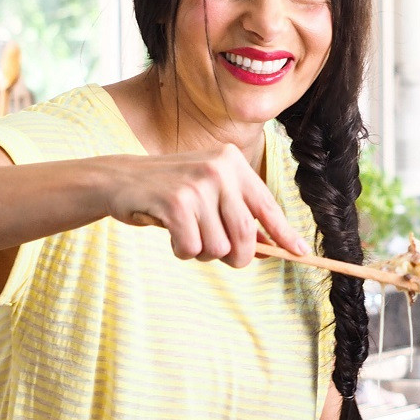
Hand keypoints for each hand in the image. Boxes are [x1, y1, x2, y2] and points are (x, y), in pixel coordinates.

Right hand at [106, 145, 309, 266]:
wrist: (119, 179)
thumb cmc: (171, 191)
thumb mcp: (210, 193)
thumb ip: (238, 215)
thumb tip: (271, 248)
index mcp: (233, 163)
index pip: (267, 206)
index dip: (284, 234)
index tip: (301, 253)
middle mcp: (219, 169)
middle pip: (245, 235)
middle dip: (236, 257)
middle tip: (219, 255)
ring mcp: (197, 184)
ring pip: (219, 247)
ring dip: (203, 252)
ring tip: (185, 232)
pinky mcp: (174, 202)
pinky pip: (192, 249)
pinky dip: (182, 251)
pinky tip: (170, 234)